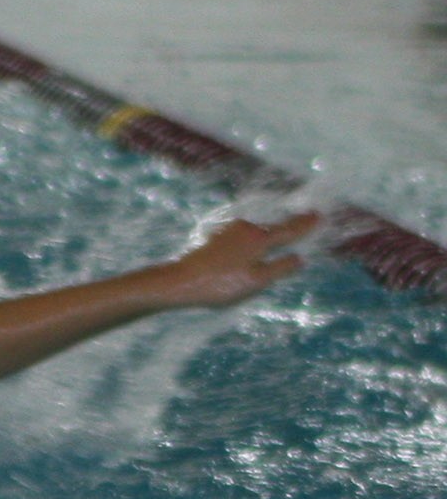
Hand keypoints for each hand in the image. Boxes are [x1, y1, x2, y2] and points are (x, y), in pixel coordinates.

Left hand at [163, 212, 318, 308]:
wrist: (179, 282)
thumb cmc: (220, 284)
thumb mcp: (257, 281)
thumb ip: (280, 268)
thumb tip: (299, 258)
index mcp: (259, 238)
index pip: (288, 230)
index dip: (305, 224)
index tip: (318, 215)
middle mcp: (244, 229)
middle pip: (272, 230)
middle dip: (286, 230)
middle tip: (305, 222)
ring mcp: (227, 232)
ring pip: (255, 235)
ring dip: (266, 238)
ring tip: (279, 238)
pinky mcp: (214, 240)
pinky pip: (241, 240)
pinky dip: (251, 244)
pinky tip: (249, 251)